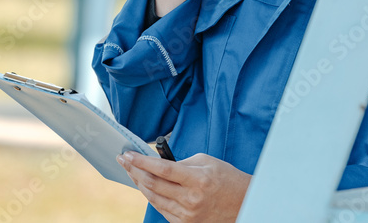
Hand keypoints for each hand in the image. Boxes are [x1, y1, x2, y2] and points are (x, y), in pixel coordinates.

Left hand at [118, 151, 250, 222]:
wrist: (244, 204)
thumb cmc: (227, 179)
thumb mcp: (208, 161)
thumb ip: (182, 162)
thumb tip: (160, 163)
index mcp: (197, 179)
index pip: (162, 169)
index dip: (141, 161)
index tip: (128, 154)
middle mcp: (191, 199)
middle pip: (153, 184)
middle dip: (134, 171)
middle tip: (124, 161)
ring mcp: (188, 214)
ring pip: (154, 198)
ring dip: (139, 184)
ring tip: (131, 172)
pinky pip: (162, 210)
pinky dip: (151, 197)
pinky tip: (145, 187)